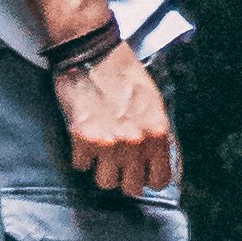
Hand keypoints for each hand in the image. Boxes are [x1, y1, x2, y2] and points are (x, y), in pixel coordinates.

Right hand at [61, 35, 176, 202]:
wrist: (91, 52)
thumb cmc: (124, 73)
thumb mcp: (153, 101)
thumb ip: (155, 134)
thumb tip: (155, 161)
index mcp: (157, 132)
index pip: (160, 179)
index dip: (149, 178)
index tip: (141, 172)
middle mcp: (136, 142)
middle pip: (132, 188)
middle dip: (125, 178)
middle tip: (118, 164)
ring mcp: (109, 143)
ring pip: (105, 183)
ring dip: (101, 169)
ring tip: (99, 151)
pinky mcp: (83, 140)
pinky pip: (81, 166)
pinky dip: (81, 156)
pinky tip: (84, 138)